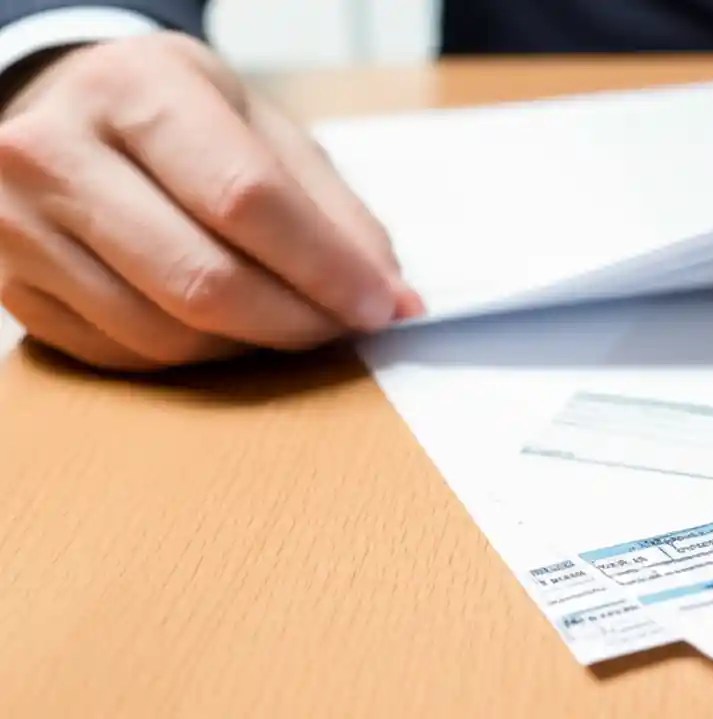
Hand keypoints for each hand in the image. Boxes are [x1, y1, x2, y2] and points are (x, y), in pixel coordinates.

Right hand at [0, 33, 422, 370]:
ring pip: (166, 334)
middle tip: (344, 326)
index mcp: (132, 89)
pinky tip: (224, 326)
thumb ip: (333, 212)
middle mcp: (53, 152)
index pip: (246, 198)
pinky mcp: (10, 290)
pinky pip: (127, 356)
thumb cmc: (176, 118)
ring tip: (287, 318)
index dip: (325, 266)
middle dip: (297, 320)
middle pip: (204, 280)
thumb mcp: (259, 128)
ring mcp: (17, 227)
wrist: (61, 111)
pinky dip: (195, 357)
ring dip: (251, 344)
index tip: (378, 305)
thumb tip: (395, 299)